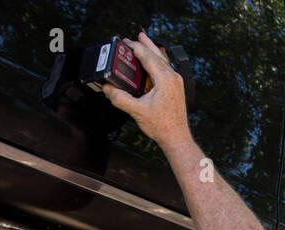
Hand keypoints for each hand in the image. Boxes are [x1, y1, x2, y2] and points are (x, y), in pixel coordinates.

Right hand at [101, 31, 190, 149]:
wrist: (176, 137)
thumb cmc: (162, 126)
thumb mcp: (137, 111)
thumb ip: (120, 99)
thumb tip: (107, 89)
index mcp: (165, 79)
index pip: (147, 56)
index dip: (135, 47)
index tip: (125, 42)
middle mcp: (172, 77)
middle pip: (157, 54)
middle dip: (145, 44)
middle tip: (137, 36)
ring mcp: (176, 82)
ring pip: (163, 60)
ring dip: (152, 51)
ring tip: (144, 43)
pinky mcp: (176, 88)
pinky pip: (166, 68)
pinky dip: (157, 62)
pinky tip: (153, 63)